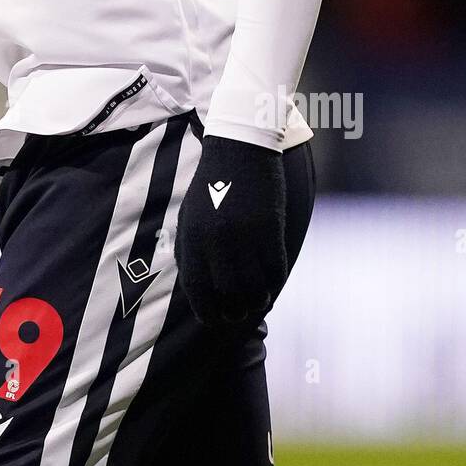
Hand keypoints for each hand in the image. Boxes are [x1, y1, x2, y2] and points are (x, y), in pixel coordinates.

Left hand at [175, 132, 288, 329]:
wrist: (240, 147)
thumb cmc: (213, 184)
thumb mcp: (191, 215)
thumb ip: (190, 249)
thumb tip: (195, 287)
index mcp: (191, 236)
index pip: (196, 288)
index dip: (206, 311)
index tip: (214, 319)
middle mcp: (215, 241)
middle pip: (227, 294)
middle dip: (232, 310)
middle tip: (237, 311)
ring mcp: (244, 236)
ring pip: (253, 288)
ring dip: (256, 300)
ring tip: (256, 298)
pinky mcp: (269, 230)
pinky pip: (275, 270)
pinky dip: (273, 283)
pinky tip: (270, 283)